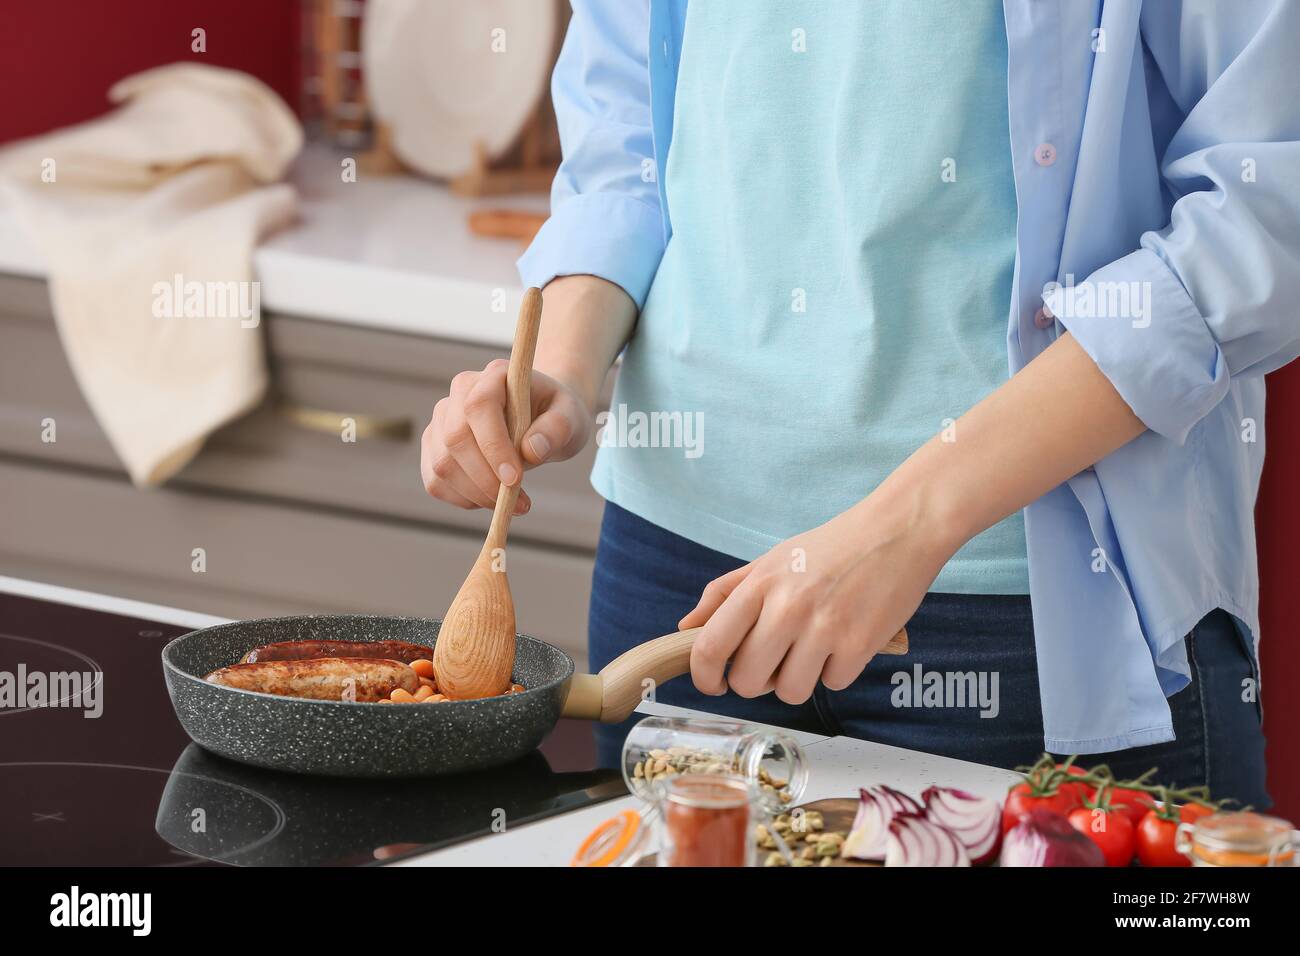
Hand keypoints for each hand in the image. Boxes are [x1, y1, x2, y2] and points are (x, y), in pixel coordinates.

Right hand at [420, 361, 593, 511]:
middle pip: (454, 438)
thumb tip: (531, 451)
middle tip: (517, 502)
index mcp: (495, 375)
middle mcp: (460, 393)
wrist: (541, 419)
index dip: (493, 445)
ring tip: (512, 503)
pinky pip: (436, 481)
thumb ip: (557, 428)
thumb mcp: (571, 416)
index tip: (515, 479)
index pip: (479, 406)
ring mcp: (442, 420)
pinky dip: (463, 499)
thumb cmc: (555, 414)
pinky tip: (490, 498)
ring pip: (442, 464)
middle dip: (484, 478)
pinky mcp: (434, 447)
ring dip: (476, 494)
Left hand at [679, 492, 956, 703]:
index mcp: (759, 585)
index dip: (705, 677)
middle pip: (748, 682)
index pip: (710, 647)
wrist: (896, 530)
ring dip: (798, 681)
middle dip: (756, 683)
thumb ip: (723, 594)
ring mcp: (824, 628)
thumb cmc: (829, 548)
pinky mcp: (860, 645)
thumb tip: (686, 627)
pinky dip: (836, 671)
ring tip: (812, 650)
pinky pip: (832, 684)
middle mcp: (787, 607)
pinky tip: (844, 642)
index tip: (714, 684)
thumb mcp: (769, 560)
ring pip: (790, 692)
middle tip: (772, 664)